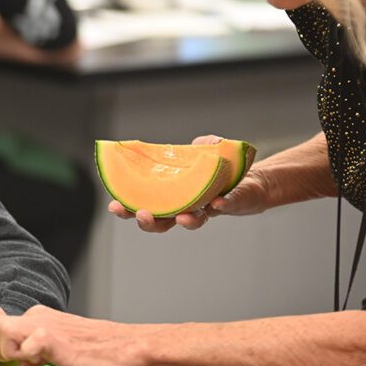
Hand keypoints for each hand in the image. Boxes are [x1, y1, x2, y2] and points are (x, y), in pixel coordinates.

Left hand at [0, 306, 139, 365]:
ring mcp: (42, 324)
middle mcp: (35, 316)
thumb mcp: (55, 354)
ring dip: (8, 352)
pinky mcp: (51, 337)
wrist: (121, 346)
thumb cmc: (94, 349)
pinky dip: (27, 357)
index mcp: (34, 318)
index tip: (2, 363)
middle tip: (9, 363)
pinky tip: (42, 364)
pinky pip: (25, 344)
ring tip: (28, 363)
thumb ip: (33, 360)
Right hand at [108, 134, 272, 232]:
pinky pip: (225, 207)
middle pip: (163, 222)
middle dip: (149, 222)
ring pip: (193, 221)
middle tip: (141, 215)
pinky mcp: (231, 204)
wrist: (251, 182)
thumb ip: (198, 145)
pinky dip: (221, 206)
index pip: (145, 204)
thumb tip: (194, 143)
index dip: (129, 208)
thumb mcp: (204, 151)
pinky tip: (216, 204)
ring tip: (181, 217)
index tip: (114, 205)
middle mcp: (187, 207)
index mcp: (171, 196)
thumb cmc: (220, 170)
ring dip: (186, 221)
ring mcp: (208, 208)